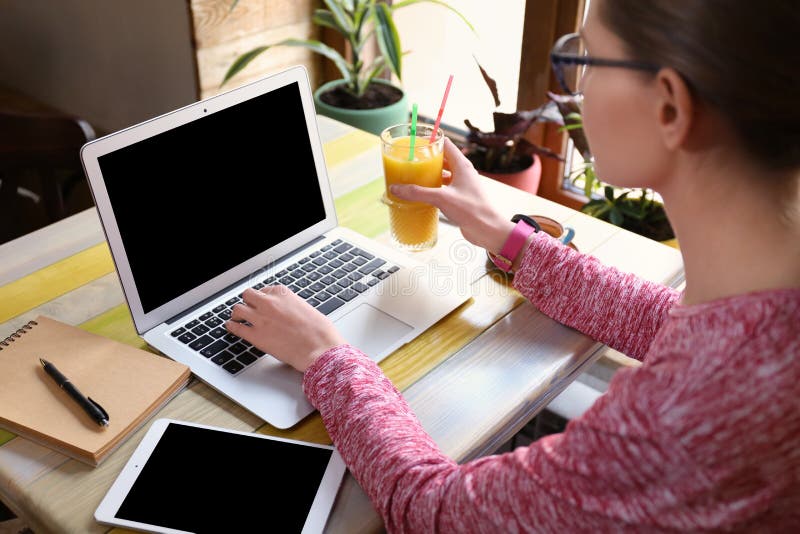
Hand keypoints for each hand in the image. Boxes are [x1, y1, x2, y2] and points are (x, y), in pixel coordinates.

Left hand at [226, 286, 345, 372]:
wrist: (320, 349)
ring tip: (237, 318)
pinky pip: (236, 328)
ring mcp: (260, 319)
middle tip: (248, 309)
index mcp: (283, 294)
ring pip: (237, 309)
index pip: (264, 290)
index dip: (262, 298)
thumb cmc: (320, 332)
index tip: (261, 304)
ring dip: (237, 314)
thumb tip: (288, 312)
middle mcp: (269, 303)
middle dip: (248, 302)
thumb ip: (292, 307)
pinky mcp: (256, 337)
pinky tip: (231, 327)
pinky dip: (232, 327)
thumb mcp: (307, 309)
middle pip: (248, 295)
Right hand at [389, 137, 512, 252]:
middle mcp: (463, 172)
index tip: (415, 144)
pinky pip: (445, 188)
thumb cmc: (472, 210)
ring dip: (430, 175)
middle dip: (427, 160)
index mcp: (462, 165)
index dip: (431, 141)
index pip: (445, 144)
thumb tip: (396, 188)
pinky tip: (423, 195)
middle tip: (410, 162)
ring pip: (443, 175)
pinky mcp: (460, 198)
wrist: (488, 230)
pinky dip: (434, 189)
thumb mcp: (442, 198)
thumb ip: (418, 193)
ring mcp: (462, 185)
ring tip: (413, 177)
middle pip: (442, 159)